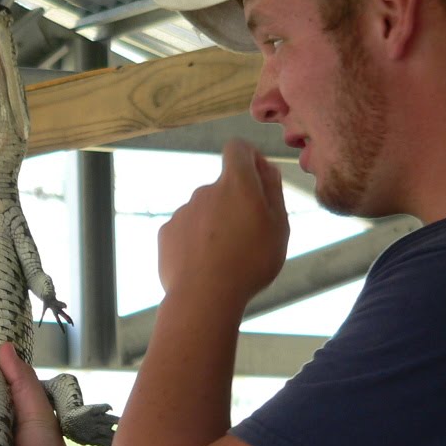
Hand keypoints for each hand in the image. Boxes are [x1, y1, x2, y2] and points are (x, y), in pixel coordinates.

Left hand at [158, 138, 288, 301]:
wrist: (203, 296)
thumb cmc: (250, 262)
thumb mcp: (278, 227)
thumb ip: (273, 192)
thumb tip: (266, 169)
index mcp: (235, 184)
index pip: (237, 149)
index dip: (249, 158)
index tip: (257, 179)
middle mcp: (205, 190)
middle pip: (222, 187)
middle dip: (234, 204)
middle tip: (248, 239)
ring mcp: (183, 211)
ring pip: (204, 212)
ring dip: (215, 226)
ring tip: (225, 259)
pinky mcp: (166, 232)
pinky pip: (186, 231)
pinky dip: (195, 242)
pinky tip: (204, 266)